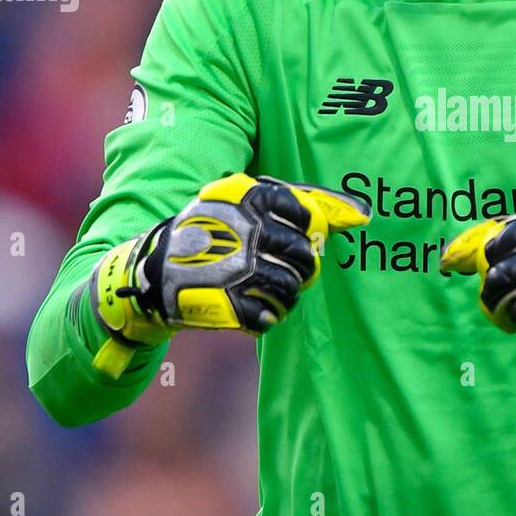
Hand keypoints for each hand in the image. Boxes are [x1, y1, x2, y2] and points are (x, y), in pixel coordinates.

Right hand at [90, 173, 369, 376]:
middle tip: (286, 270)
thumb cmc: (214, 233)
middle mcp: (243, 231)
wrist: (152, 271)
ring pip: (291, 288)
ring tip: (269, 290)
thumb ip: (306, 203)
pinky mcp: (226, 304)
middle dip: (302, 269)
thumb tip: (363, 215)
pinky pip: (270, 317)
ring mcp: (234, 268)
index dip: (307, 234)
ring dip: (285, 294)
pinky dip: (266, 316)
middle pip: (305, 257)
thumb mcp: (248, 205)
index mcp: (249, 198)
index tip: (296, 239)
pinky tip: (253, 306)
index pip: (307, 216)